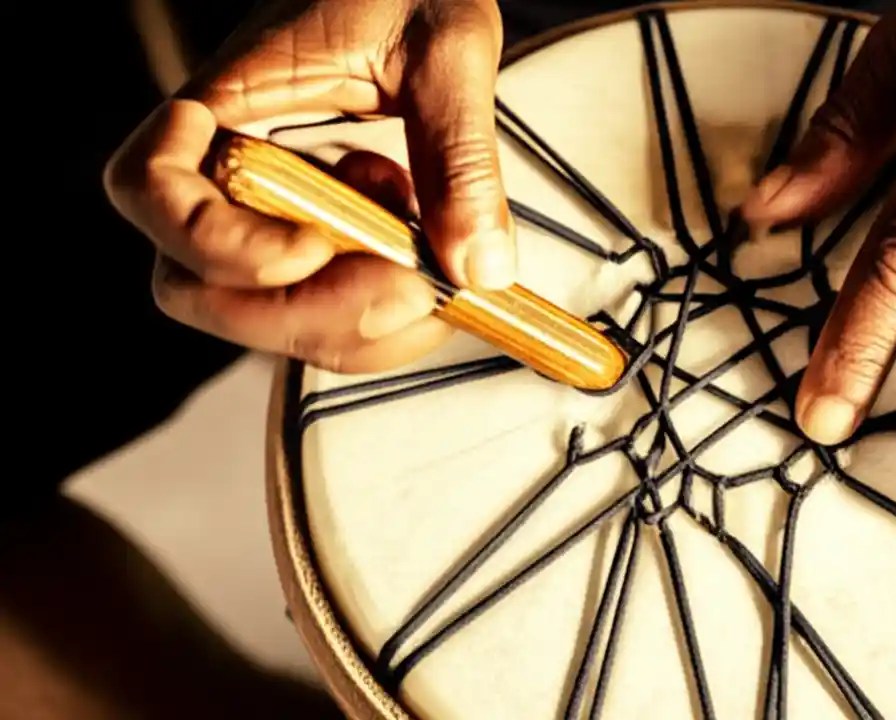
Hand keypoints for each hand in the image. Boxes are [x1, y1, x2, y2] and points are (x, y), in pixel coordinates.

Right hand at [105, 0, 513, 372]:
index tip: (310, 241)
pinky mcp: (308, 247)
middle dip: (305, 309)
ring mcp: (261, 218)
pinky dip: (377, 313)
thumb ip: (459, 155)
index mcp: (227, 102)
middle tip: (407, 282)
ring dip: (352, 317)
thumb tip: (477, 268)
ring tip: (418, 242)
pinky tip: (414, 241)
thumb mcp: (448, 51)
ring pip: (263, 318)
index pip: (147, 188)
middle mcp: (224, 171)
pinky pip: (319, 316)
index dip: (211, 240)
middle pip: (197, 287)